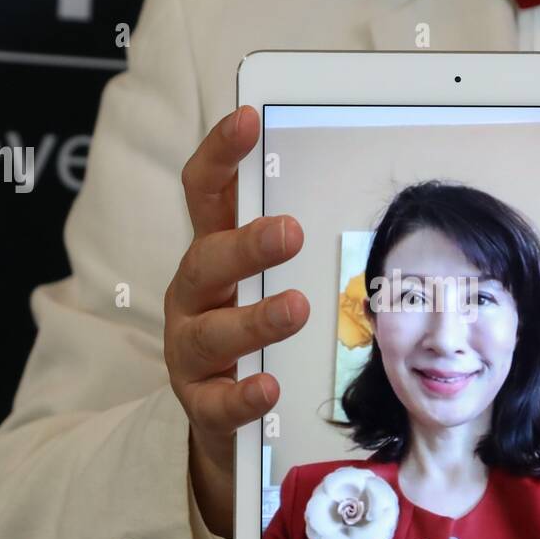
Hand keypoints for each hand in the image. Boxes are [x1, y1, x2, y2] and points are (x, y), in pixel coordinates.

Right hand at [164, 105, 309, 537]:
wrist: (228, 419)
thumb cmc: (255, 334)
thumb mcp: (265, 280)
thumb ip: (292, 235)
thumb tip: (349, 161)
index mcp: (212, 256)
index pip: (205, 193)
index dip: (220, 154)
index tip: (246, 119)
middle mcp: (193, 298)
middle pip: (205, 260)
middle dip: (246, 245)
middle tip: (290, 231)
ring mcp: (190, 352)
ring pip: (212, 332)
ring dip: (254, 319)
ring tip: (296, 309)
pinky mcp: (200, 403)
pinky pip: (217, 400)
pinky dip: (243, 393)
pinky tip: (269, 387)